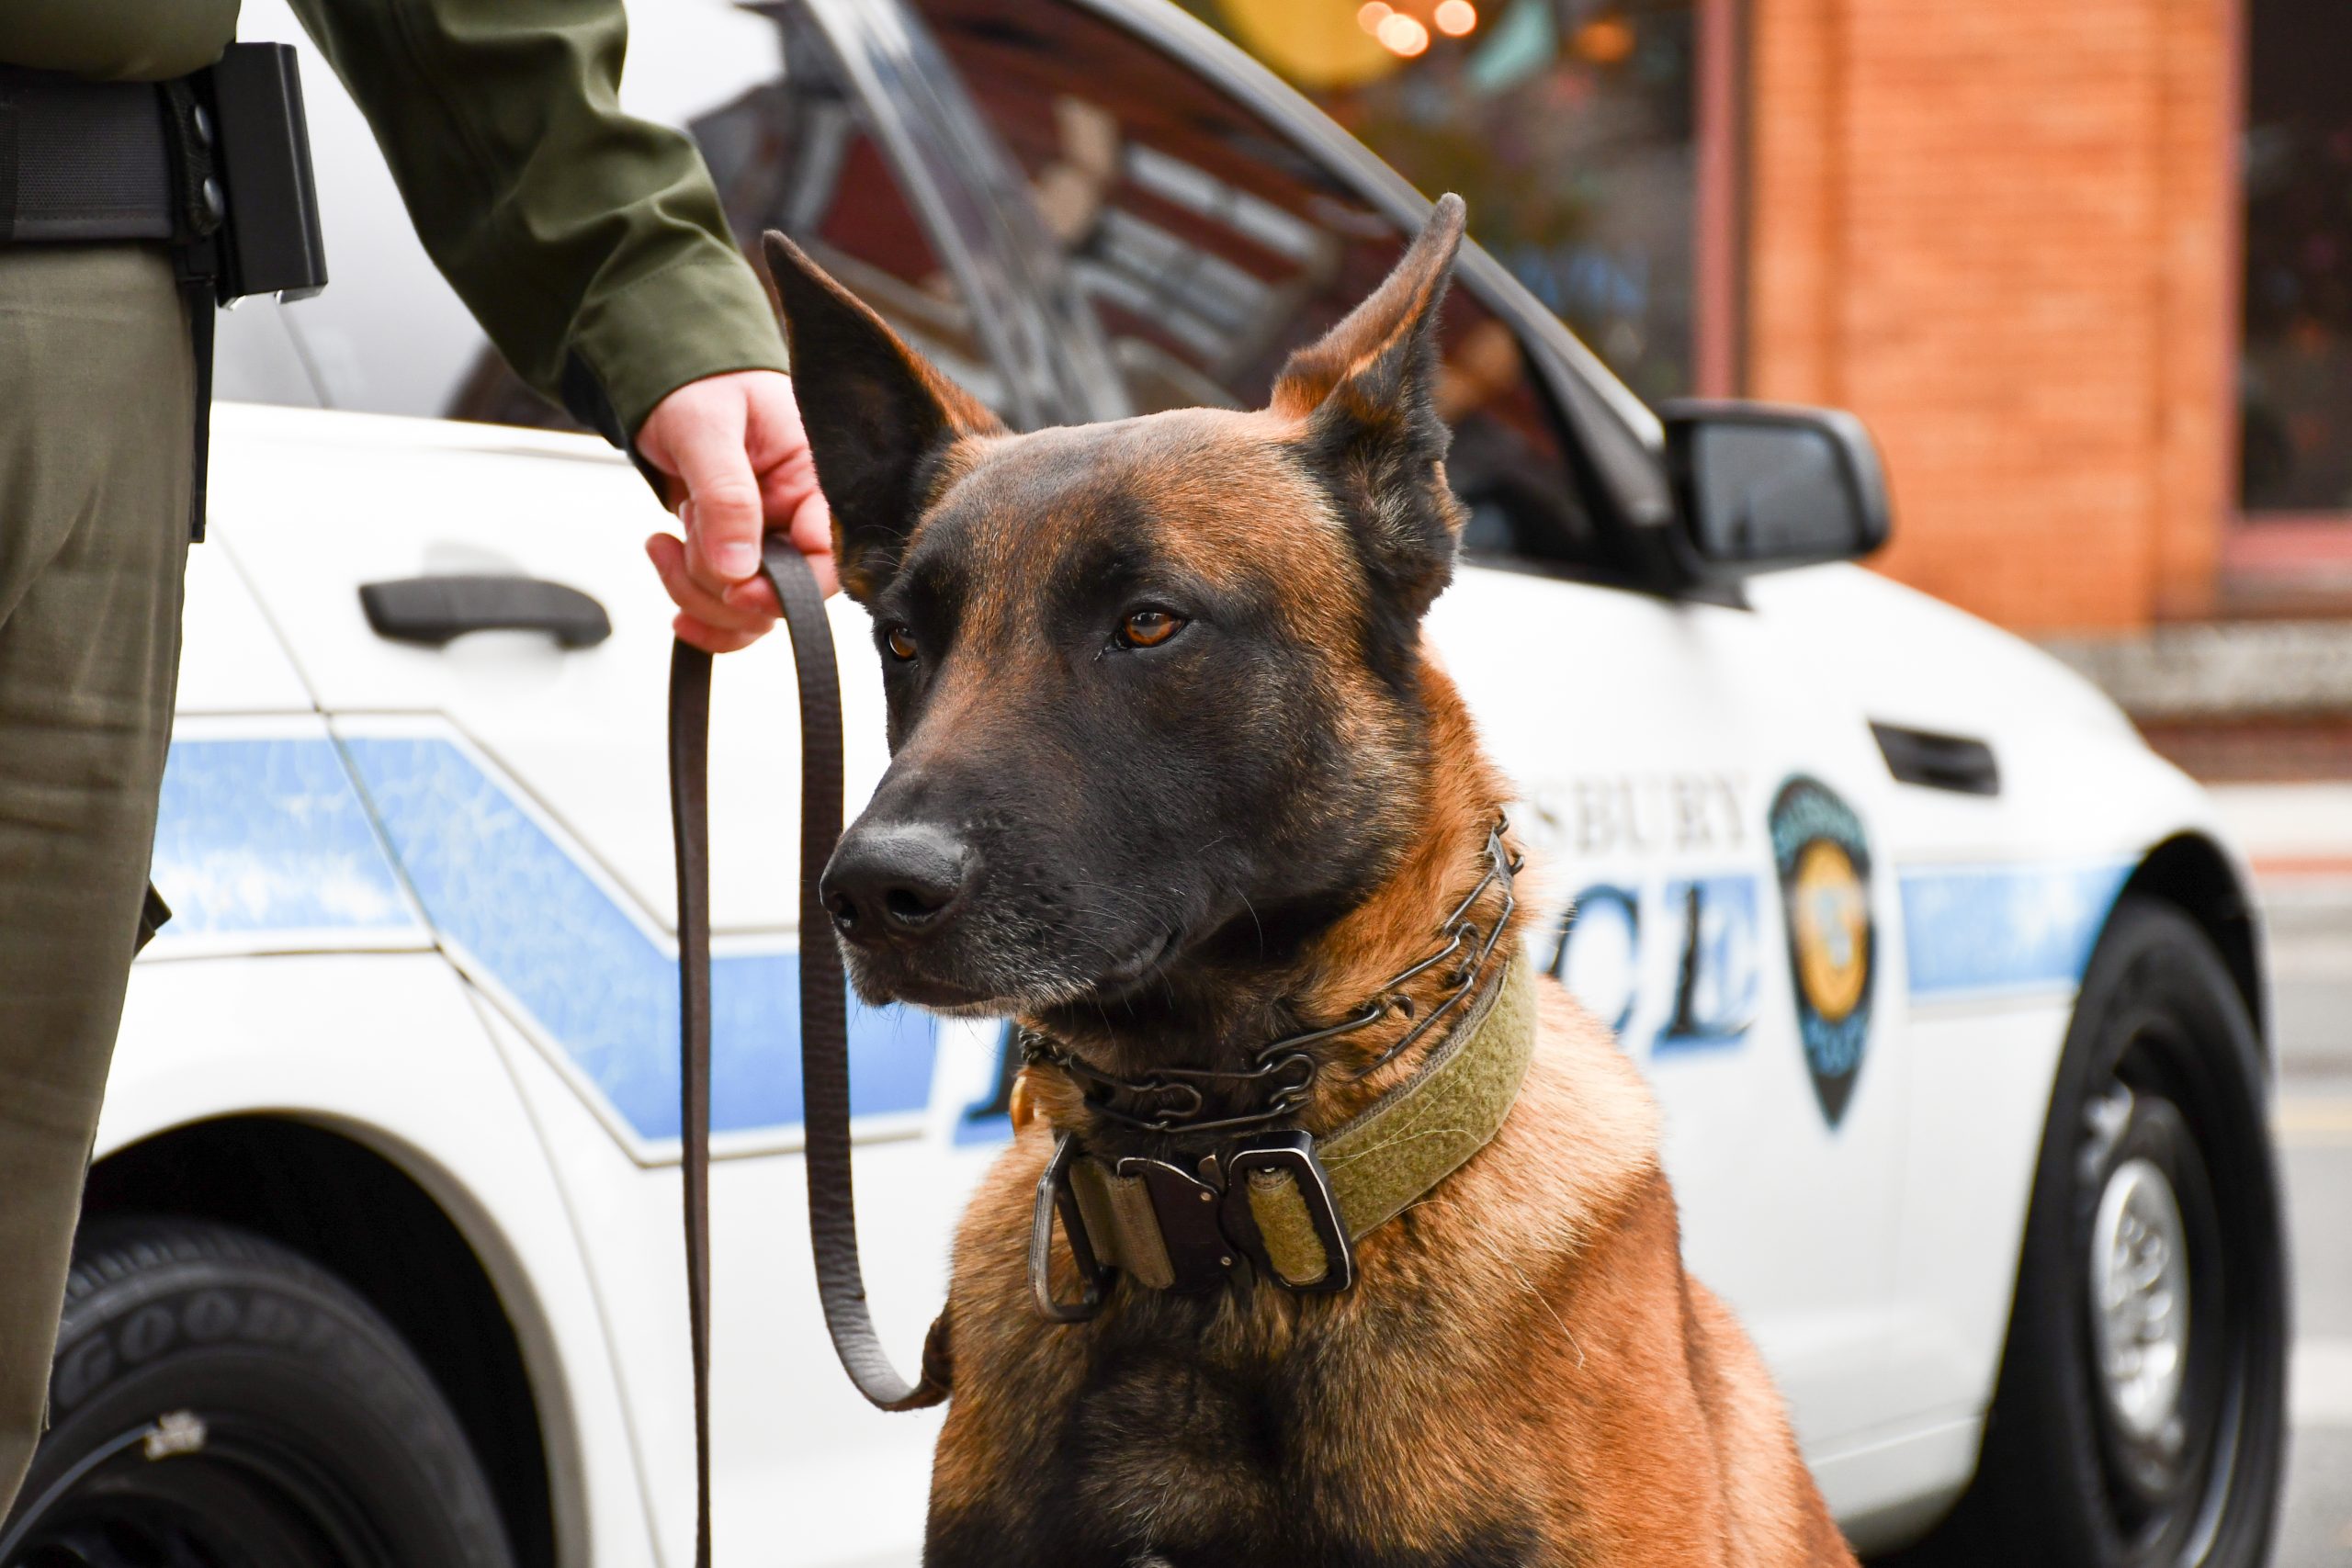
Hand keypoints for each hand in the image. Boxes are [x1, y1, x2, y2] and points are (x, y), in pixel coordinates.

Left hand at [636, 369, 836, 652]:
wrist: (667, 375)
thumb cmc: (697, 384)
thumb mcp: (706, 429)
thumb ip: (726, 497)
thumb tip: (738, 570)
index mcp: (816, 483)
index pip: (828, 561)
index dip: (784, 589)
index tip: (736, 589)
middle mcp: (800, 518)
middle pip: (782, 596)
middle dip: (720, 582)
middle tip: (688, 526)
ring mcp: (770, 540)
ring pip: (748, 609)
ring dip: (694, 588)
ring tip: (666, 536)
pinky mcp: (740, 554)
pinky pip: (729, 606)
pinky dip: (691, 600)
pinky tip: (666, 564)